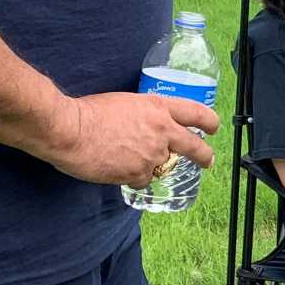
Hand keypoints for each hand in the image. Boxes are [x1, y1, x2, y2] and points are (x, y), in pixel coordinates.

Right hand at [47, 92, 218, 186]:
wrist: (69, 129)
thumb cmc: (88, 112)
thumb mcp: (125, 103)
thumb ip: (142, 116)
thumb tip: (145, 128)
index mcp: (158, 108)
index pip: (195, 113)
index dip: (209, 121)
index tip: (214, 127)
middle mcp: (162, 131)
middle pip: (195, 146)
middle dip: (204, 156)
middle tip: (207, 161)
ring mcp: (152, 154)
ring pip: (163, 166)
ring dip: (152, 166)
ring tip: (130, 160)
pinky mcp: (139, 173)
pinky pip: (143, 180)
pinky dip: (133, 178)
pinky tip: (118, 170)